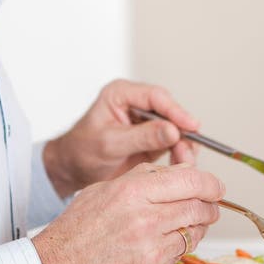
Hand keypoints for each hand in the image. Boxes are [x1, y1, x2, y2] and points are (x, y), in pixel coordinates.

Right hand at [32, 161, 224, 263]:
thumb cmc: (73, 233)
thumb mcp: (103, 190)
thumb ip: (142, 179)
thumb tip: (176, 173)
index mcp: (132, 191)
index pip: (190, 180)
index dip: (210, 183)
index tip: (215, 186)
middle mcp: (145, 218)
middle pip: (199, 206)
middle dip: (209, 206)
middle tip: (209, 206)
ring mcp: (151, 248)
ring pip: (194, 233)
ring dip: (197, 228)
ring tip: (188, 225)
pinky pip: (179, 256)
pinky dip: (178, 249)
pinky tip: (165, 246)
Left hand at [43, 79, 199, 197]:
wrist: (73, 169)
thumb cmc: (81, 151)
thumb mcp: (110, 144)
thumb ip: (141, 137)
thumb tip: (172, 131)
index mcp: (120, 94)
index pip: (154, 97)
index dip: (175, 110)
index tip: (190, 125)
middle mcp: (136, 104)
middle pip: (169, 111)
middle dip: (182, 130)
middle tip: (189, 149)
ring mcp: (145, 121)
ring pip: (175, 127)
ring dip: (184, 144)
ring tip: (185, 161)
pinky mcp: (152, 138)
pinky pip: (173, 142)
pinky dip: (180, 153)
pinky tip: (181, 165)